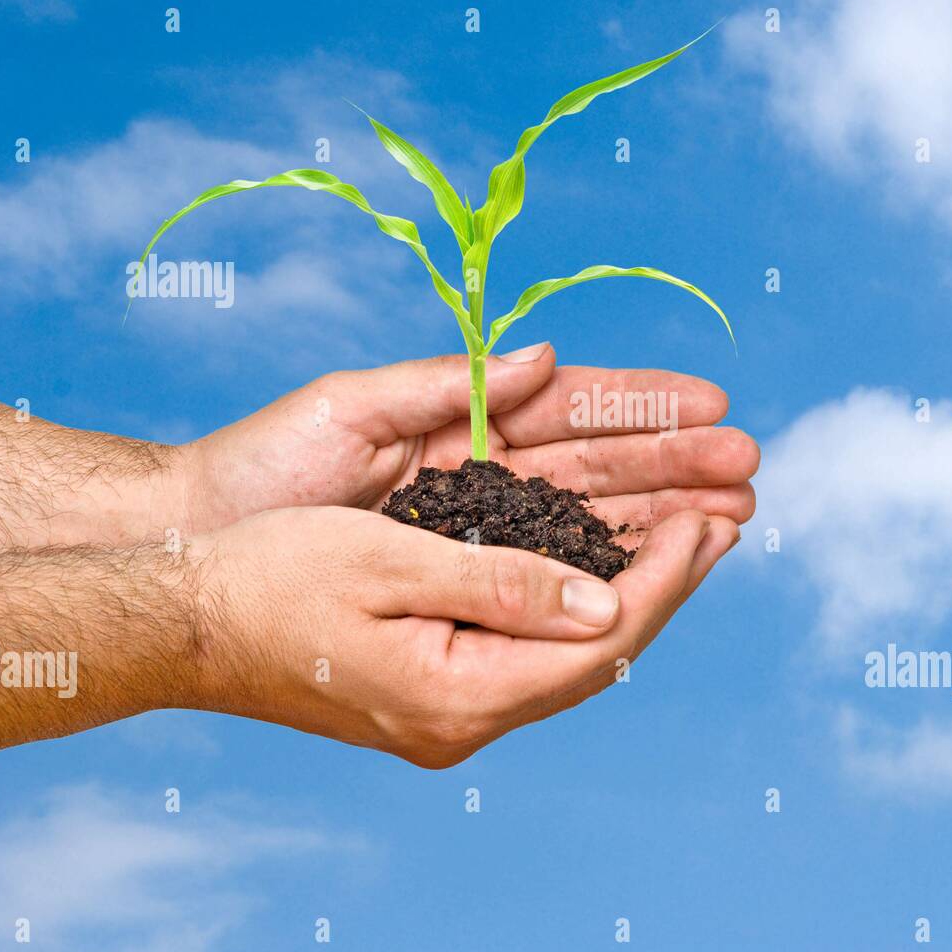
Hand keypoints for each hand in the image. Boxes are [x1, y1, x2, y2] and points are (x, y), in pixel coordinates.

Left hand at [177, 343, 758, 538]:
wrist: (199, 554)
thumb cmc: (262, 469)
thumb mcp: (351, 408)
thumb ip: (448, 385)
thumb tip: (548, 360)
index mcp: (465, 429)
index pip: (573, 412)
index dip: (643, 406)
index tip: (713, 404)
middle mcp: (484, 486)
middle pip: (598, 469)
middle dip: (676, 466)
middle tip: (752, 465)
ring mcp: (479, 540)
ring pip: (589, 525)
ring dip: (663, 518)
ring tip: (736, 514)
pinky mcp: (464, 591)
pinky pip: (549, 581)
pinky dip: (610, 570)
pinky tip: (668, 563)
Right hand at [190, 504, 738, 766]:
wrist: (188, 625)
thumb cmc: (273, 579)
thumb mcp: (388, 562)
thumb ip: (503, 586)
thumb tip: (607, 600)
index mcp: (457, 695)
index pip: (599, 639)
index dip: (663, 577)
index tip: (709, 518)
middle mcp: (464, 720)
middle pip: (599, 654)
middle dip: (666, 582)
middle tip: (723, 519)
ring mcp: (451, 713)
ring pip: (572, 653)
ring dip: (632, 589)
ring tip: (688, 533)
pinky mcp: (438, 691)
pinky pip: (535, 649)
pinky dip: (580, 601)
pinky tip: (606, 563)